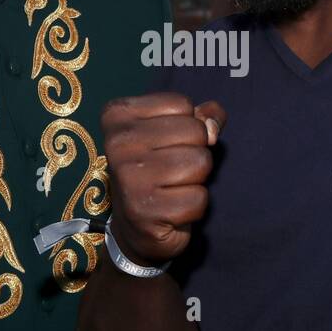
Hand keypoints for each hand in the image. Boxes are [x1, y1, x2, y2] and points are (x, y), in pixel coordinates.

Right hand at [101, 92, 226, 267]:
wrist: (136, 226)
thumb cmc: (158, 168)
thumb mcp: (175, 132)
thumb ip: (200, 117)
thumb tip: (213, 127)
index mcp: (118, 116)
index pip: (181, 104)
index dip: (186, 125)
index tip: (165, 144)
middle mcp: (118, 144)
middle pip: (195, 131)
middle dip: (195, 151)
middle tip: (172, 169)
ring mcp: (129, 179)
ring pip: (200, 163)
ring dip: (197, 179)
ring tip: (173, 187)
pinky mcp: (146, 212)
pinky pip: (199, 198)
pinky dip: (194, 206)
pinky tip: (173, 209)